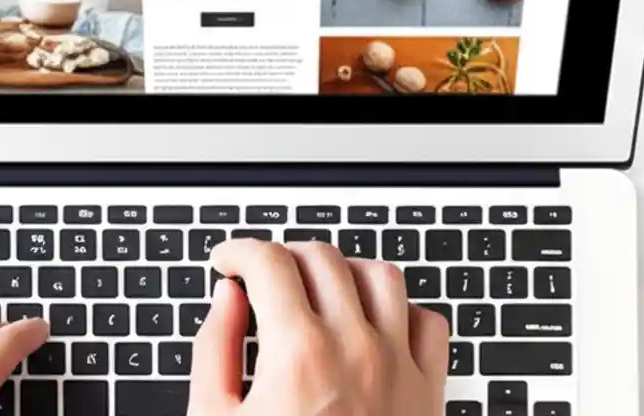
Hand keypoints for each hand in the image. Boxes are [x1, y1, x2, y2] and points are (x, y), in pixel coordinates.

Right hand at [191, 239, 448, 415]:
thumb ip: (215, 349)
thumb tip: (227, 299)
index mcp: (297, 354)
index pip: (268, 262)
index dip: (238, 251)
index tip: (228, 262)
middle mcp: (355, 350)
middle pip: (322, 257)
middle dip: (283, 256)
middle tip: (262, 277)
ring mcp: (400, 368)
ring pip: (380, 276)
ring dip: (343, 271)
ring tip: (317, 288)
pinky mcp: (429, 393)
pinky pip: (427, 322)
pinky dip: (399, 309)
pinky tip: (372, 323)